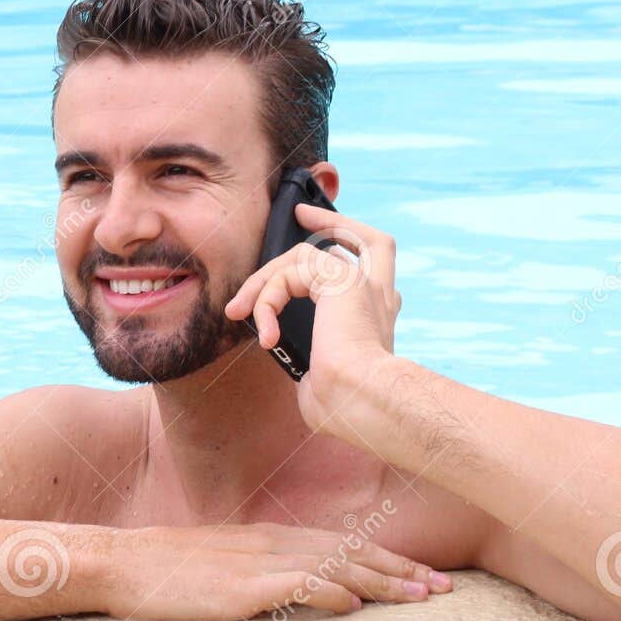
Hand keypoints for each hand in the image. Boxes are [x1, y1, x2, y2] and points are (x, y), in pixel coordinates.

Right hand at [105, 523, 449, 620]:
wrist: (122, 563)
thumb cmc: (169, 570)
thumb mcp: (225, 564)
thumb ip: (267, 572)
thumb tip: (311, 588)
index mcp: (269, 537)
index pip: (340, 543)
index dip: (385, 559)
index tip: (422, 574)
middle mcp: (271, 543)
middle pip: (348, 551)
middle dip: (398, 569)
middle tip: (442, 584)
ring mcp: (256, 563)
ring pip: (332, 566)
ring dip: (379, 580)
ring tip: (418, 593)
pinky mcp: (239, 587)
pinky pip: (292, 585)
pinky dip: (326, 589)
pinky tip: (351, 598)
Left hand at [223, 204, 401, 434]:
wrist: (363, 401)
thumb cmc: (346, 405)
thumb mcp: (321, 376)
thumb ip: (308, 356)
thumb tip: (287, 354)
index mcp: (380, 320)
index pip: (373, 272)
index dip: (351, 249)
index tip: (323, 238)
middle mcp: (380, 297)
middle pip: (368, 240)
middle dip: (334, 223)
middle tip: (300, 215)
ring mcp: (365, 285)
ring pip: (306, 256)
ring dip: (265, 280)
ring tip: (240, 308)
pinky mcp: (342, 279)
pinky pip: (289, 272)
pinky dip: (267, 297)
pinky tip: (263, 328)